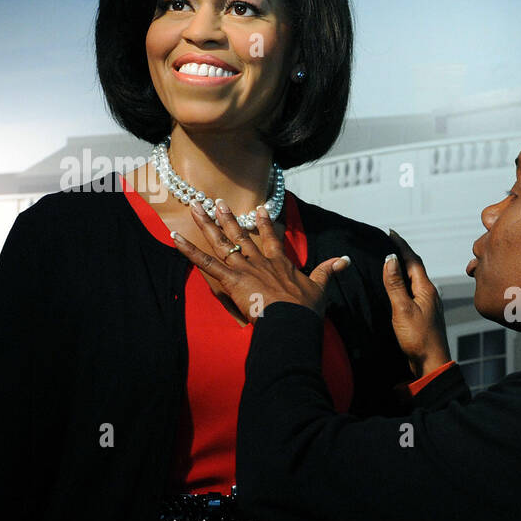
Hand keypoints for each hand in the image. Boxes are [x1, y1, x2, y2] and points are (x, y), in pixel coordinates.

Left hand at [170, 199, 345, 318]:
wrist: (293, 320)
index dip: (265, 222)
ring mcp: (244, 268)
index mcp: (280, 263)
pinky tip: (175, 238)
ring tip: (194, 206)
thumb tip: (345, 260)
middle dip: (227, 217)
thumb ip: (328, 270)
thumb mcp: (320, 287)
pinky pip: (205, 263)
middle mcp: (260, 260)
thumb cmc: (305, 308)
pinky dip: (189, 251)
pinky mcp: (230, 279)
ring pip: (222, 242)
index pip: (271, 237)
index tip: (259, 207)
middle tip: (216, 201)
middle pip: (240, 234)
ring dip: (206, 223)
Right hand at [384, 229, 450, 377]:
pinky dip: (404, 282)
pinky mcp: (423, 314)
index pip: (412, 260)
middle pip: (415, 267)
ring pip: (414, 279)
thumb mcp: (402, 309)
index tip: (390, 232)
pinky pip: (413, 291)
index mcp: (426, 289)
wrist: (431, 364)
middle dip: (402, 253)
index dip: (401, 245)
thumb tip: (390, 258)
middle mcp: (429, 294)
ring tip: (391, 259)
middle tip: (388, 241)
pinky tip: (398, 287)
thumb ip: (395, 284)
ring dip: (403, 267)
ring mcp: (428, 304)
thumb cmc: (418, 339)